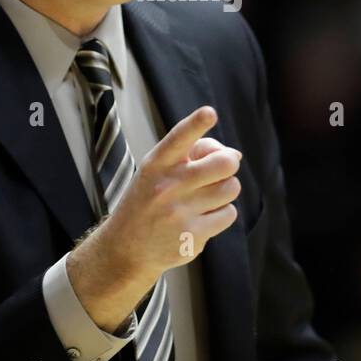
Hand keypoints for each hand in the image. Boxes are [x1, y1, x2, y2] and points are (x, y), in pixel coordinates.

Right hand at [105, 105, 242, 276]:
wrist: (126, 248)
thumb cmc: (148, 201)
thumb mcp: (156, 172)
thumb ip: (190, 155)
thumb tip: (234, 154)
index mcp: (157, 164)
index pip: (179, 138)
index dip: (196, 123)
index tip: (209, 112)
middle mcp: (167, 185)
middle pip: (223, 164)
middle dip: (228, 164)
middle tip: (220, 171)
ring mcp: (180, 212)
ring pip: (230, 188)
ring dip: (226, 190)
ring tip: (208, 197)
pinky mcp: (192, 235)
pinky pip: (228, 214)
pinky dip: (222, 214)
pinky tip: (204, 218)